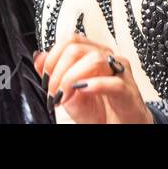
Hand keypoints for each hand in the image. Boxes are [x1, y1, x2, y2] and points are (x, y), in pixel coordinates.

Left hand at [34, 34, 153, 123]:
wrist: (119, 128)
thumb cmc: (99, 110)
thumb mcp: (68, 93)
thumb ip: (54, 74)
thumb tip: (39, 56)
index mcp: (94, 54)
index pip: (70, 40)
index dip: (52, 58)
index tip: (46, 79)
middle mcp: (108, 58)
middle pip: (77, 48)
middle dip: (58, 71)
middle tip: (53, 93)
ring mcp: (121, 73)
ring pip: (94, 60)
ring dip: (72, 78)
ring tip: (64, 97)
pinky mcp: (129, 92)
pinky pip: (114, 83)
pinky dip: (96, 85)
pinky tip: (83, 89)